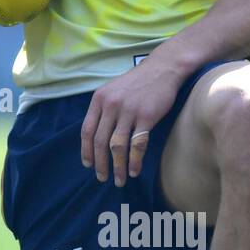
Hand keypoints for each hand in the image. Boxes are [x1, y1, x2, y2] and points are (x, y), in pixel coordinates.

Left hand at [80, 59, 182, 187]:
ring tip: (119, 180)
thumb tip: (96, 137)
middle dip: (100, 163)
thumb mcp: (113, 90)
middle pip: (100, 141)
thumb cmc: (138, 82)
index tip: (88, 165)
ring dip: (117, 166)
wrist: (163, 68)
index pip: (87, 130)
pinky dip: (134, 160)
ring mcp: (128, 111)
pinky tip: (133, 170)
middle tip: (102, 178)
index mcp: (99, 99)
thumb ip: (103, 110)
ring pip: (117, 146)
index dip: (86, 150)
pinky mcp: (146, 116)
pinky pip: (137, 144)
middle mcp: (111, 105)